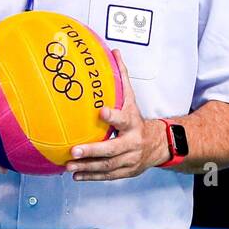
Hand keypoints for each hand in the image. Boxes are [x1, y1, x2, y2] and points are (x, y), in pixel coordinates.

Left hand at [64, 49, 167, 180]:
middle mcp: (132, 143)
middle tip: (74, 150)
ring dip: (87, 166)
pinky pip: (107, 176)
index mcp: (132, 124)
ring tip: (69, 165)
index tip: (101, 111)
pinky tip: (76, 175)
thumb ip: (121, 77)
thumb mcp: (131, 99)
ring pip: (108, 166)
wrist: (159, 144)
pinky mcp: (126, 171)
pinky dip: (91, 176)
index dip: (113, 116)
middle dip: (93, 151)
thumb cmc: (137, 119)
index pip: (123, 119)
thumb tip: (114, 52)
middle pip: (112, 149)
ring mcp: (130, 159)